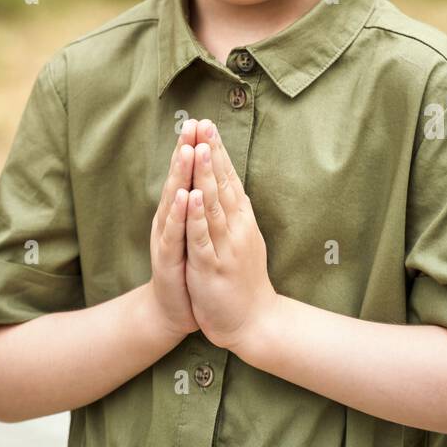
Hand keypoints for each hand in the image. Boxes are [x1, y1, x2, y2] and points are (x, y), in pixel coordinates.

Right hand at [147, 121, 199, 341]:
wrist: (174, 309)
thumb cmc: (188, 266)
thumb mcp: (198, 231)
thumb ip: (201, 204)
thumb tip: (211, 176)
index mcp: (182, 211)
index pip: (189, 174)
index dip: (195, 148)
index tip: (203, 121)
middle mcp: (170, 218)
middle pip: (178, 179)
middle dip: (185, 151)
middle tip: (191, 124)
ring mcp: (166, 237)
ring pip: (173, 201)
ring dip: (180, 175)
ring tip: (187, 151)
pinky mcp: (166, 258)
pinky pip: (173, 233)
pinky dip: (178, 214)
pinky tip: (184, 197)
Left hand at [184, 119, 278, 352]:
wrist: (255, 323)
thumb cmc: (245, 279)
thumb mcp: (244, 238)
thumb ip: (237, 211)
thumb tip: (232, 182)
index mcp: (241, 219)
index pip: (228, 178)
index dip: (217, 151)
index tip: (208, 124)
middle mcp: (236, 227)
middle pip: (222, 184)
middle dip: (210, 153)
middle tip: (203, 123)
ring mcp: (224, 246)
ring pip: (212, 205)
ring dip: (204, 175)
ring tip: (197, 148)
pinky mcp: (211, 266)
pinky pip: (201, 237)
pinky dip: (196, 216)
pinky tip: (191, 196)